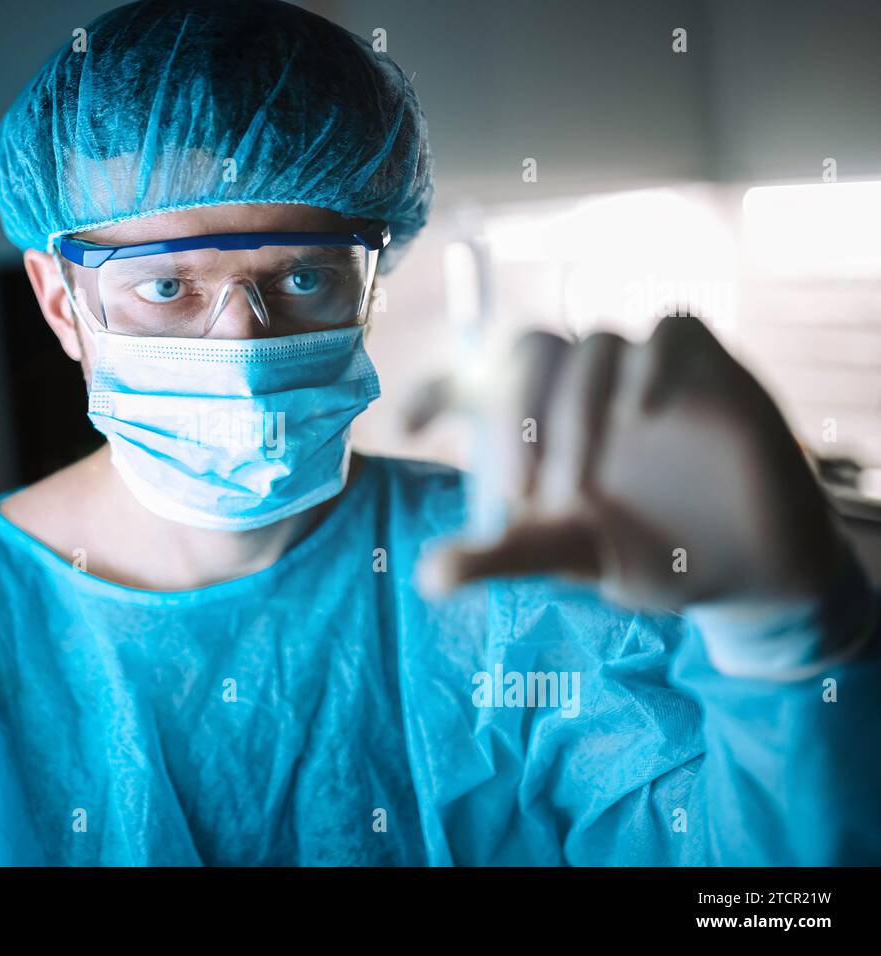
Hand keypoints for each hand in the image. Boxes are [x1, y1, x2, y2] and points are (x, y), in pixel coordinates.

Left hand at [415, 314, 853, 611]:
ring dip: (576, 410)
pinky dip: (652, 364)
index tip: (403, 429)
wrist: (751, 573)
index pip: (477, 380)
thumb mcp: (573, 557)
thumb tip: (429, 578)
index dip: (436, 389)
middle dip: (517, 414)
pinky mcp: (710, 368)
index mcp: (540, 423)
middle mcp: (584, 387)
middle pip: (532, 349)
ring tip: (578, 492)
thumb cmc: (651, 557)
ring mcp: (645, 371)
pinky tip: (643, 413)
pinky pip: (674, 330)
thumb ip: (507, 557)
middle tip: (523, 492)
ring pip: (593, 344)